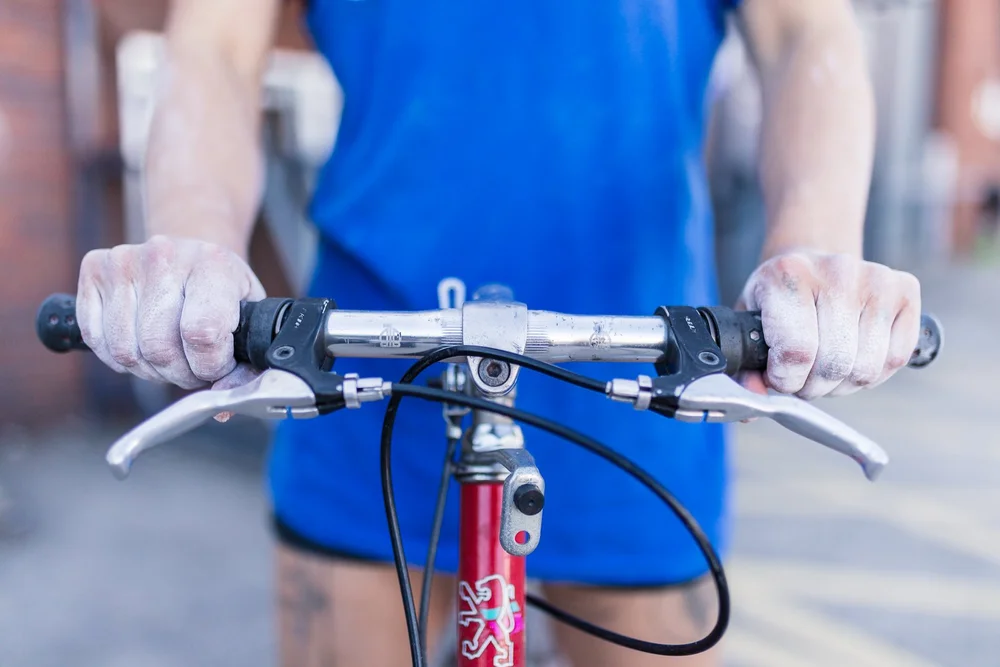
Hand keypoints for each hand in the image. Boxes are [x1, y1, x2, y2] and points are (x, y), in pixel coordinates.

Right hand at [77, 236, 264, 393]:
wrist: (191, 247)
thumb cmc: (222, 287)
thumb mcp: (249, 315)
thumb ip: (246, 361)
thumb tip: (224, 396)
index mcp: (213, 264)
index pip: (200, 334)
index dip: (208, 366)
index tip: (217, 365)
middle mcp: (164, 257)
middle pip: (158, 348)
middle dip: (179, 374)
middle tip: (193, 366)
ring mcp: (124, 261)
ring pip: (126, 351)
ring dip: (150, 370)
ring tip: (170, 356)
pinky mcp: (94, 270)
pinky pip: (97, 340)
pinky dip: (120, 358)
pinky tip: (142, 346)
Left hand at [737, 251, 920, 398]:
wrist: (812, 259)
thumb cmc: (778, 298)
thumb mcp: (749, 324)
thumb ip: (745, 365)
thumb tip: (754, 400)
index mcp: (788, 275)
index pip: (797, 351)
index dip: (787, 379)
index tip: (779, 375)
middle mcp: (837, 271)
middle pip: (834, 364)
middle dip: (813, 386)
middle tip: (803, 376)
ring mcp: (876, 279)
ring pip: (866, 368)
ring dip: (843, 383)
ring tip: (826, 367)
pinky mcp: (906, 289)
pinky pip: (896, 358)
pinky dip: (873, 373)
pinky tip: (853, 357)